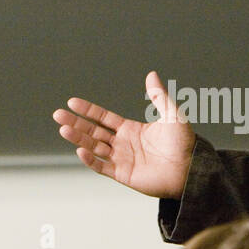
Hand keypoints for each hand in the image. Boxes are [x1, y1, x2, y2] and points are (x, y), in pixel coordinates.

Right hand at [52, 71, 195, 198]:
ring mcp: (121, 159)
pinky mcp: (124, 174)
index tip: (72, 102)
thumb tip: (151, 74)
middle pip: (93, 131)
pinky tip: (80, 150)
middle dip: (75, 123)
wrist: (190, 169)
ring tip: (63, 129)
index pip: (103, 118)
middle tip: (57, 115)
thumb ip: (158, 96)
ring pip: (94, 148)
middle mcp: (122, 144)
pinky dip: (91, 160)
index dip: (88, 110)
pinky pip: (103, 167)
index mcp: (130, 129)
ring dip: (78, 139)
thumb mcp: (172, 114)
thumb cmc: (184, 144)